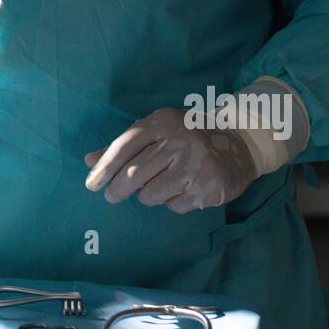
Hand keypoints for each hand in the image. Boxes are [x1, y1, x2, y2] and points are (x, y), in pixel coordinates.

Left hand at [84, 107, 258, 213]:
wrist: (239, 145)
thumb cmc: (187, 138)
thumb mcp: (157, 132)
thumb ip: (124, 146)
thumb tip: (89, 160)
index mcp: (163, 122)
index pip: (125, 145)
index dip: (105, 167)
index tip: (91, 185)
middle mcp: (179, 141)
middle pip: (134, 174)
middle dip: (118, 189)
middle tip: (112, 195)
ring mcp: (196, 165)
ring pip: (151, 194)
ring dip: (149, 195)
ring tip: (161, 185)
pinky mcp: (208, 188)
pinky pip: (174, 206)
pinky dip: (173, 202)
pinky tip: (184, 190)